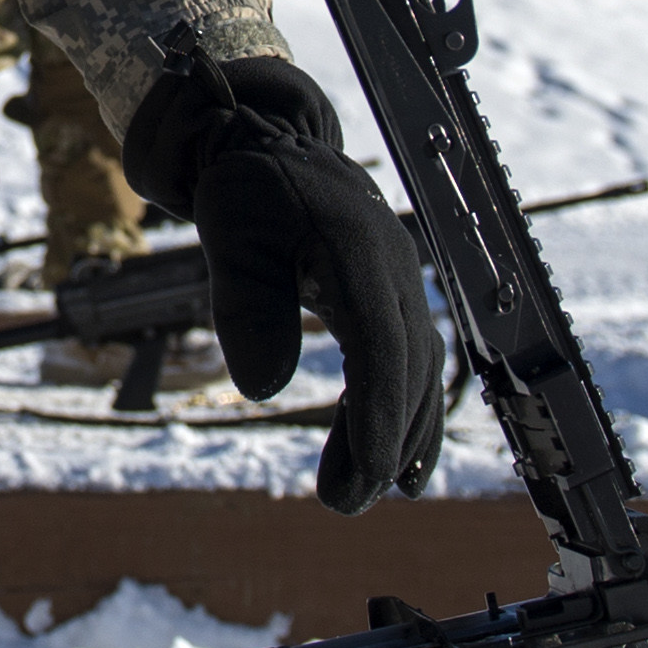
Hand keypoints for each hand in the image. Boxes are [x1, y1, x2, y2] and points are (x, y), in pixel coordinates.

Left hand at [124, 54, 445, 512]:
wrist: (275, 148)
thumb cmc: (248, 192)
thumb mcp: (231, 234)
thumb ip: (246, 305)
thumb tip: (261, 389)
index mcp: (357, 253)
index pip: (380, 347)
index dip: (379, 417)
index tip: (366, 476)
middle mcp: (394, 271)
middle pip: (405, 369)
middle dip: (384, 441)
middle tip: (346, 500)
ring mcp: (400, 286)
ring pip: (416, 373)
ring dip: (397, 435)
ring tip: (362, 493)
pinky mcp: (393, 301)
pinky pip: (412, 365)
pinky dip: (408, 414)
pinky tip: (398, 465)